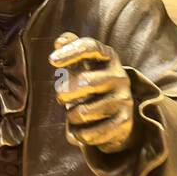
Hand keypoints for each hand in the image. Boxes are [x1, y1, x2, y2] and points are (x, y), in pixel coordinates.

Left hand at [50, 31, 134, 152]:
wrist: (119, 117)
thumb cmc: (93, 85)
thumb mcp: (83, 64)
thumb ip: (71, 48)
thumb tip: (59, 41)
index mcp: (108, 57)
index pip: (90, 47)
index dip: (71, 51)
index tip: (52, 60)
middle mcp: (119, 76)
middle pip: (85, 81)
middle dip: (64, 92)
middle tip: (61, 98)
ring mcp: (124, 99)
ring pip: (84, 112)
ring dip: (70, 116)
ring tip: (74, 115)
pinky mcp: (124, 122)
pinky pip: (90, 133)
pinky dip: (78, 134)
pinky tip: (81, 130)